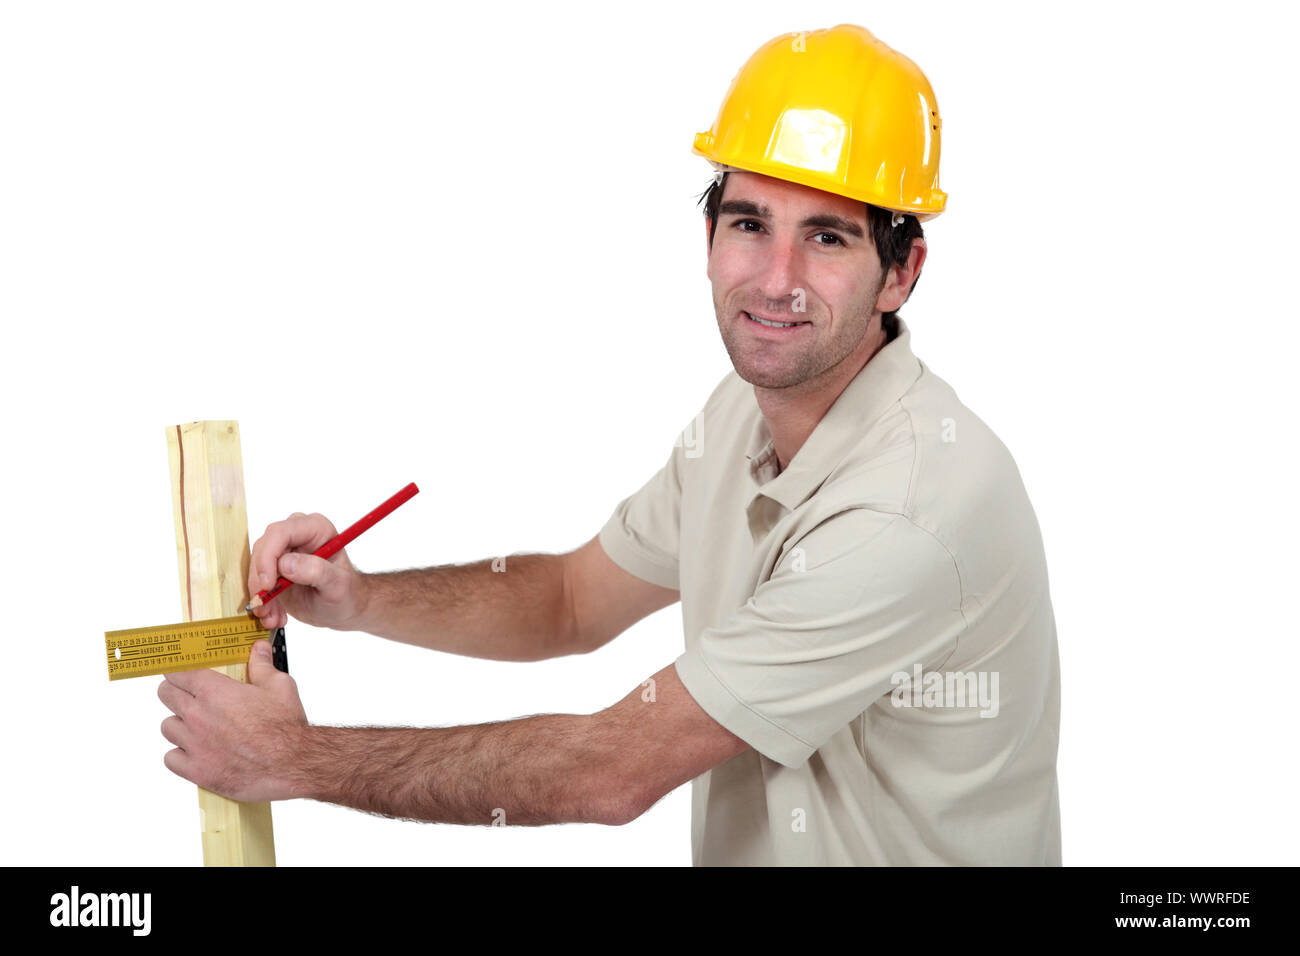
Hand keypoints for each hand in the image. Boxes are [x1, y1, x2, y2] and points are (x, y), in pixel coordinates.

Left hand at [158, 640, 310, 801]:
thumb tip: (258, 648)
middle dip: (176, 691)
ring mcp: (194, 745)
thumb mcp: (279, 686)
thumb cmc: (286, 727)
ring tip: (198, 726)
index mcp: (214, 691)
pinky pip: (171, 758)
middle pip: (165, 694)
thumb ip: (262, 665)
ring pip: (167, 727)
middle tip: (191, 695)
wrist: (292, 765)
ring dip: (180, 724)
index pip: (176, 671)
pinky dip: (181, 755)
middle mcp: (198, 716)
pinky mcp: (196, 771)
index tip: (181, 670)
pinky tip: (198, 751)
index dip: (178, 669)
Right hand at [248, 511, 366, 629]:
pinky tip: (275, 617)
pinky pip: (257, 582)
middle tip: (264, 606)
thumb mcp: (337, 585)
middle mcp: (297, 535)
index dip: (268, 557)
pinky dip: (262, 602)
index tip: (267, 584)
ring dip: (260, 596)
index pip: (281, 532)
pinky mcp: (274, 569)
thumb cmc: (347, 592)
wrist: (345, 608)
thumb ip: (316, 571)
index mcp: (316, 529)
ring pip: (256, 568)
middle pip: (263, 549)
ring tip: (273, 617)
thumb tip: (286, 564)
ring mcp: (284, 551)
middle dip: (259, 581)